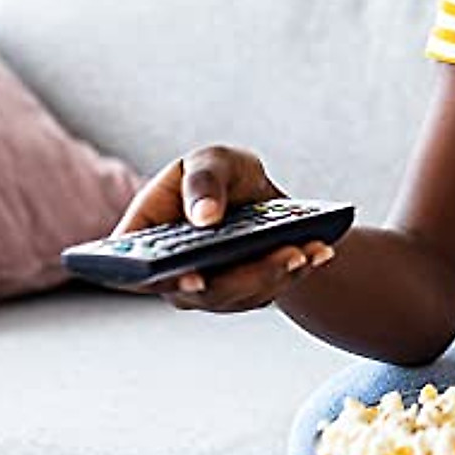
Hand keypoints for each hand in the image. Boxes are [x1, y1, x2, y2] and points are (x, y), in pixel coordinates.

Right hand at [112, 145, 337, 312]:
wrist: (255, 194)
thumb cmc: (220, 174)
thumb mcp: (211, 160)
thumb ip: (202, 181)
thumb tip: (204, 216)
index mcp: (144, 239)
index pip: (136, 270)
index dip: (157, 279)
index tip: (194, 277)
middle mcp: (171, 273)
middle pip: (200, 290)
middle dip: (244, 276)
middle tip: (281, 256)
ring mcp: (208, 289)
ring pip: (239, 294)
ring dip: (276, 273)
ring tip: (305, 250)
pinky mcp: (243, 293)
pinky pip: (267, 290)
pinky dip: (295, 271)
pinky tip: (317, 252)